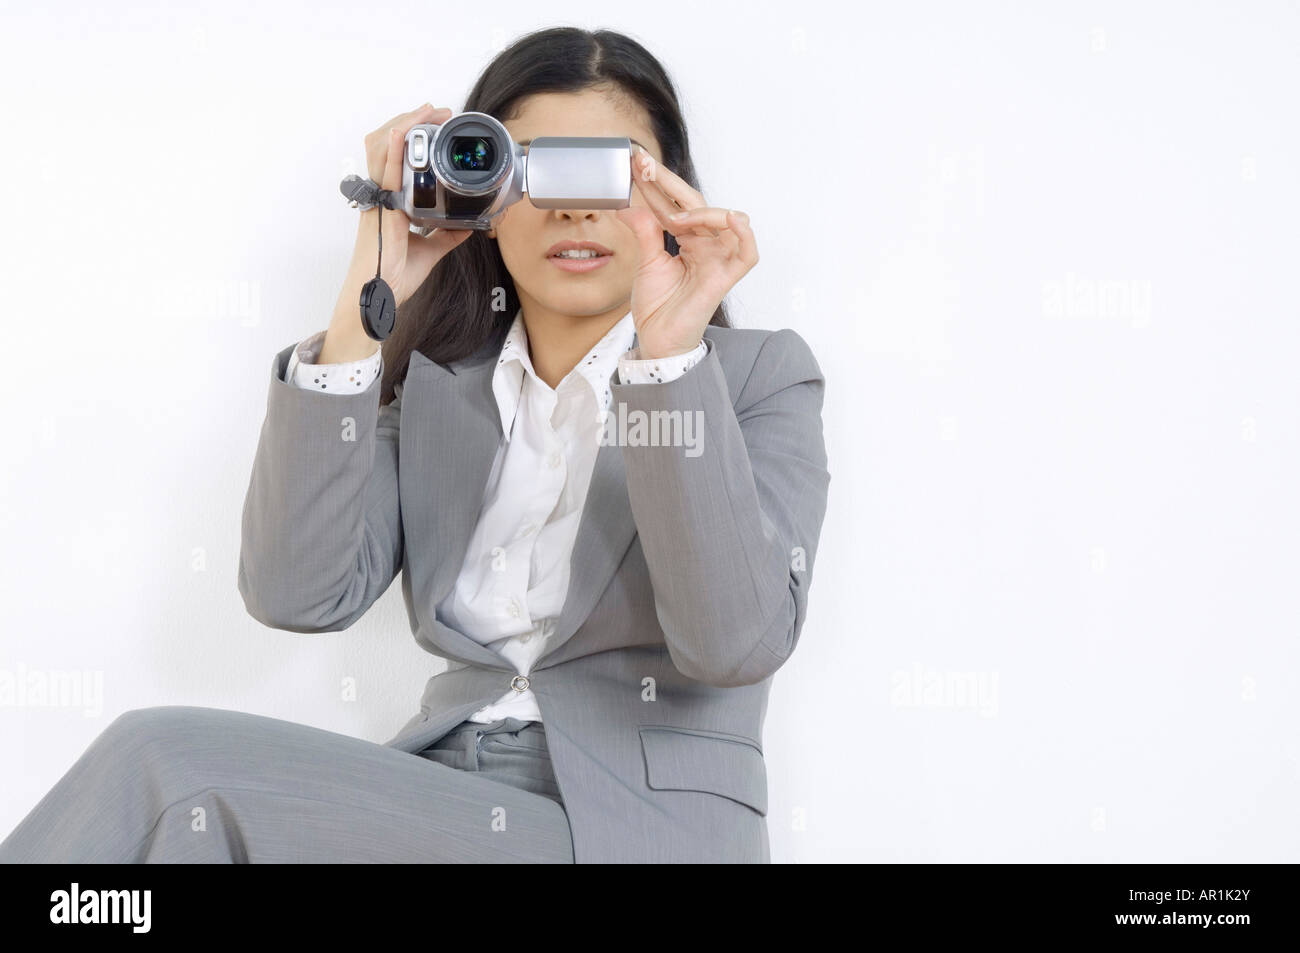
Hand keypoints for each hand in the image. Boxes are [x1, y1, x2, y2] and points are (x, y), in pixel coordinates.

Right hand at [359, 103, 473, 306]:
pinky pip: (384, 174)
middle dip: (411, 121)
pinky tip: (399, 133)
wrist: (382, 296)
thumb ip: (447, 235)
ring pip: (382, 149)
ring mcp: (379, 199)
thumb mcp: (431, 249)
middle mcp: (381, 194)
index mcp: (391, 199)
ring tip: (427, 112)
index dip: (412, 134)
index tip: (436, 123)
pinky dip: (391, 151)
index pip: (396, 155)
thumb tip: (468, 225)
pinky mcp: (381, 210)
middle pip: (387, 143)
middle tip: (438, 111)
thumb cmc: (396, 275)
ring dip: (405, 126)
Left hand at [614, 146, 758, 360]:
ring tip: (673, 212)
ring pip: (726, 220)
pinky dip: (744, 235)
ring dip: (700, 209)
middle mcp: (707, 245)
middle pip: (697, 203)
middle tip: (644, 165)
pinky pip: (747, 254)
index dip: (656, 183)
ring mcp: (719, 260)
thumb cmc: (657, 307)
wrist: (658, 341)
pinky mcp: (726, 278)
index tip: (635, 163)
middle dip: (669, 182)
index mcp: (689, 239)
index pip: (675, 203)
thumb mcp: (645, 262)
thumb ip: (644, 231)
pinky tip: (730, 218)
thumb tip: (628, 204)